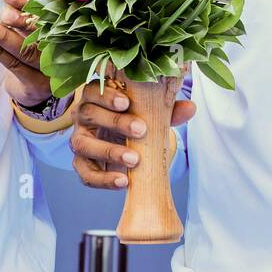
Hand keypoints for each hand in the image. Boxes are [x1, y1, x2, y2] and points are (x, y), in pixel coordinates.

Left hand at [0, 0, 52, 106]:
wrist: (36, 90)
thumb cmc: (33, 51)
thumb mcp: (35, 30)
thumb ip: (27, 13)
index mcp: (63, 29)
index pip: (49, 11)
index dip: (29, 1)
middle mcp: (61, 49)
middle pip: (41, 31)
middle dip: (19, 17)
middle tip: (1, 10)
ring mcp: (50, 68)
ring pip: (26, 49)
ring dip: (3, 35)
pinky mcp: (36, 84)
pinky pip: (16, 66)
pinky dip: (0, 53)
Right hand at [69, 73, 195, 188]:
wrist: (127, 146)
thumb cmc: (136, 121)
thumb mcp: (151, 114)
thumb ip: (168, 110)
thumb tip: (190, 108)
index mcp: (96, 97)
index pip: (93, 90)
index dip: (107, 96)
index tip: (127, 102)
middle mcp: (83, 117)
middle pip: (88, 114)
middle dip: (115, 122)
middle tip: (141, 130)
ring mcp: (80, 141)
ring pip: (83, 144)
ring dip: (109, 152)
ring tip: (135, 159)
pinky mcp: (82, 165)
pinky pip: (86, 174)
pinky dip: (103, 179)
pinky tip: (123, 181)